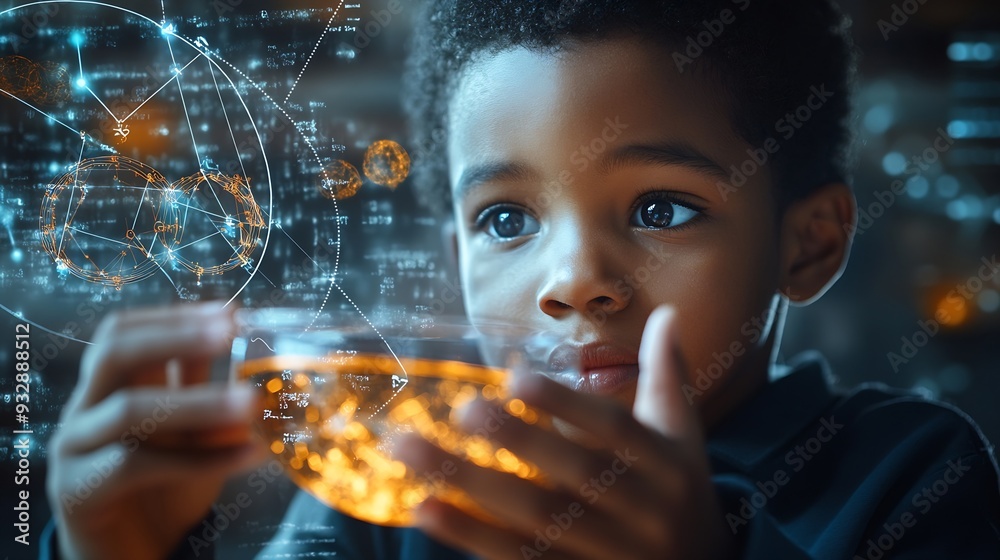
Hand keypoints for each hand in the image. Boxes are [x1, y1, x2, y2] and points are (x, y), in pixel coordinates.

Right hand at [46, 303, 266, 559]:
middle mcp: (85, 407)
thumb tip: (255, 355)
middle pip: (114, 352)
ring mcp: (75, 447)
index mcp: (110, 384)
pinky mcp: (78, 491)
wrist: (129, 554)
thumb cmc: (165, 487)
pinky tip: (250, 456)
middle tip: (228, 330)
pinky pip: (138, 465)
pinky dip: (201, 459)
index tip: (230, 311)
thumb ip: (209, 395)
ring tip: (251, 402)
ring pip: (130, 409)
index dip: (176, 317)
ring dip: (198, 402)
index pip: (126, 331)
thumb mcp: (195, 434)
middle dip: (173, 335)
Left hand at [394, 305, 734, 559]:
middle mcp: (641, 513)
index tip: (515, 377)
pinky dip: (470, 535)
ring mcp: (608, 555)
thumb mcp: (684, 439)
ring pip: (533, 522)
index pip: (615, 431)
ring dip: (469, 486)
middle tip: (462, 409)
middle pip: (571, 476)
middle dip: (515, 441)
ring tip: (410, 449)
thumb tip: (666, 312)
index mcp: (667, 467)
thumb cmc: (678, 495)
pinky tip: (425, 507)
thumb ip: (668, 376)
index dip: (566, 404)